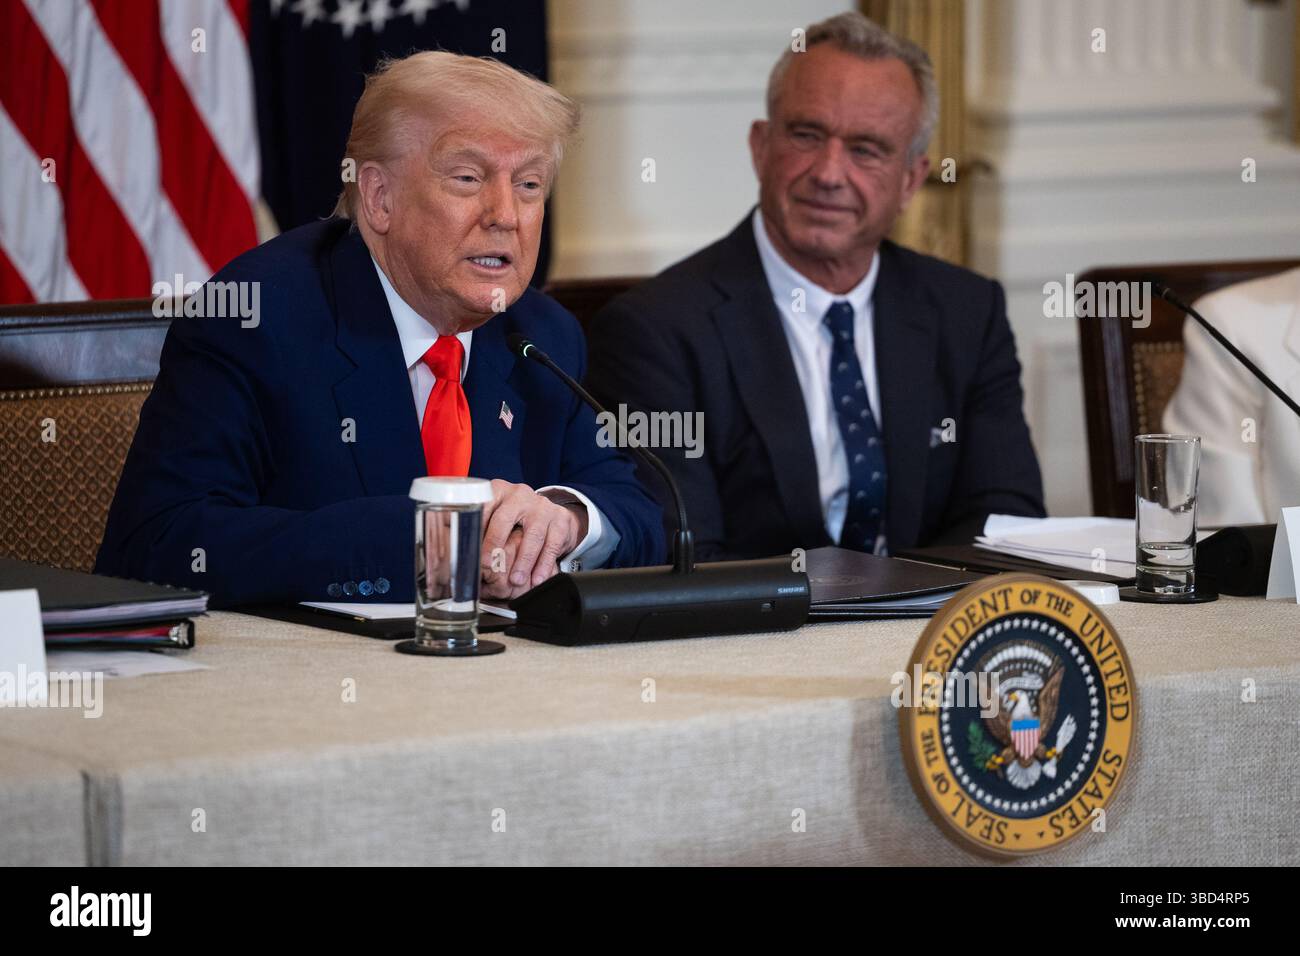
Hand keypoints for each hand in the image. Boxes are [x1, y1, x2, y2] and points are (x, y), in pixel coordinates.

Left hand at [480, 480, 585, 598]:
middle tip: (488, 566)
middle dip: (495, 545)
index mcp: (497, 491)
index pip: (481, 507)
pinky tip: (538, 578)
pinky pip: (552, 544)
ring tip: (516, 581)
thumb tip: (455, 555)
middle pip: (505, 519)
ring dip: (524, 561)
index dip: (474, 530)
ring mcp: (541, 506)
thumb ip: (478, 531)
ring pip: (532, 534)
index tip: (469, 552)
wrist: (551, 516)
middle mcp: (519, 494)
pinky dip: (544, 564)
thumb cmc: (515, 522)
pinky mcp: (560, 519)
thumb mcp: (495, 518)